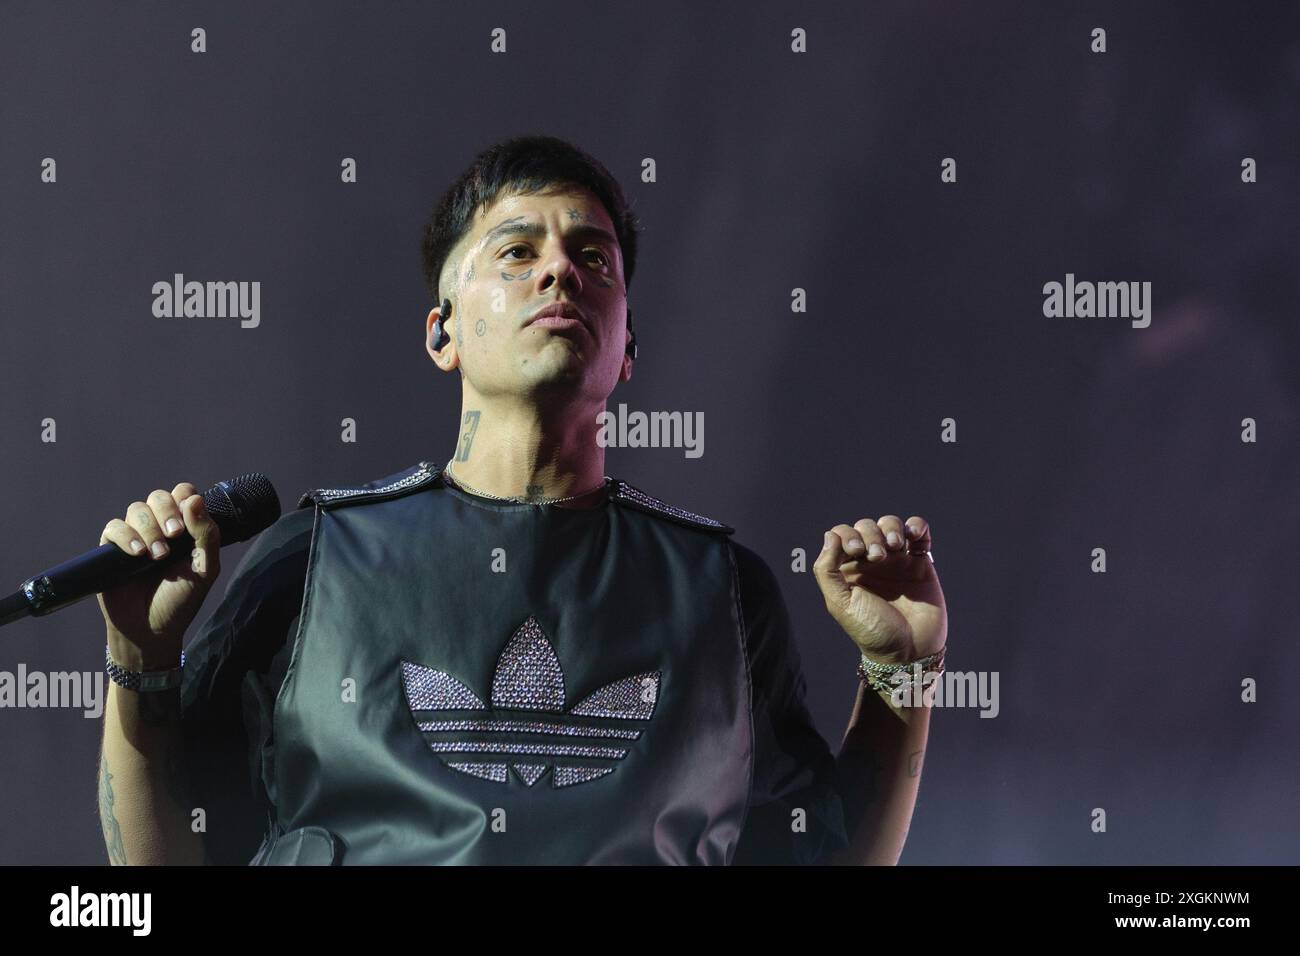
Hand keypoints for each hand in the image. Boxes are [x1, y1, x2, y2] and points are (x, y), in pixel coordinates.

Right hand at [96, 483, 222, 657]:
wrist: (152, 630)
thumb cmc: (181, 600)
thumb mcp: (205, 569)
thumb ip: (206, 535)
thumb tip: (195, 500)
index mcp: (185, 529)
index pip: (184, 494)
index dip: (185, 499)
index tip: (188, 522)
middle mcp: (159, 528)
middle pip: (159, 497)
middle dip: (166, 511)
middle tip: (174, 535)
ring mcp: (135, 537)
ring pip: (136, 509)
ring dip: (149, 528)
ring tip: (157, 555)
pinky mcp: (111, 550)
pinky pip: (113, 527)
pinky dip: (126, 536)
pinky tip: (137, 554)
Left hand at [812, 515, 946, 664]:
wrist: (909, 651)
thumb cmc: (871, 630)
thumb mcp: (840, 603)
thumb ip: (827, 570)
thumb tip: (831, 536)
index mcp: (847, 569)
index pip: (842, 535)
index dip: (848, 536)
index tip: (857, 553)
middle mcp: (870, 562)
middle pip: (866, 527)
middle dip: (871, 535)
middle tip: (878, 557)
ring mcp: (896, 560)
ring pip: (891, 525)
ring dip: (891, 528)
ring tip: (896, 547)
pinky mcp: (919, 563)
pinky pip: (919, 533)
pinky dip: (917, 526)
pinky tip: (914, 536)